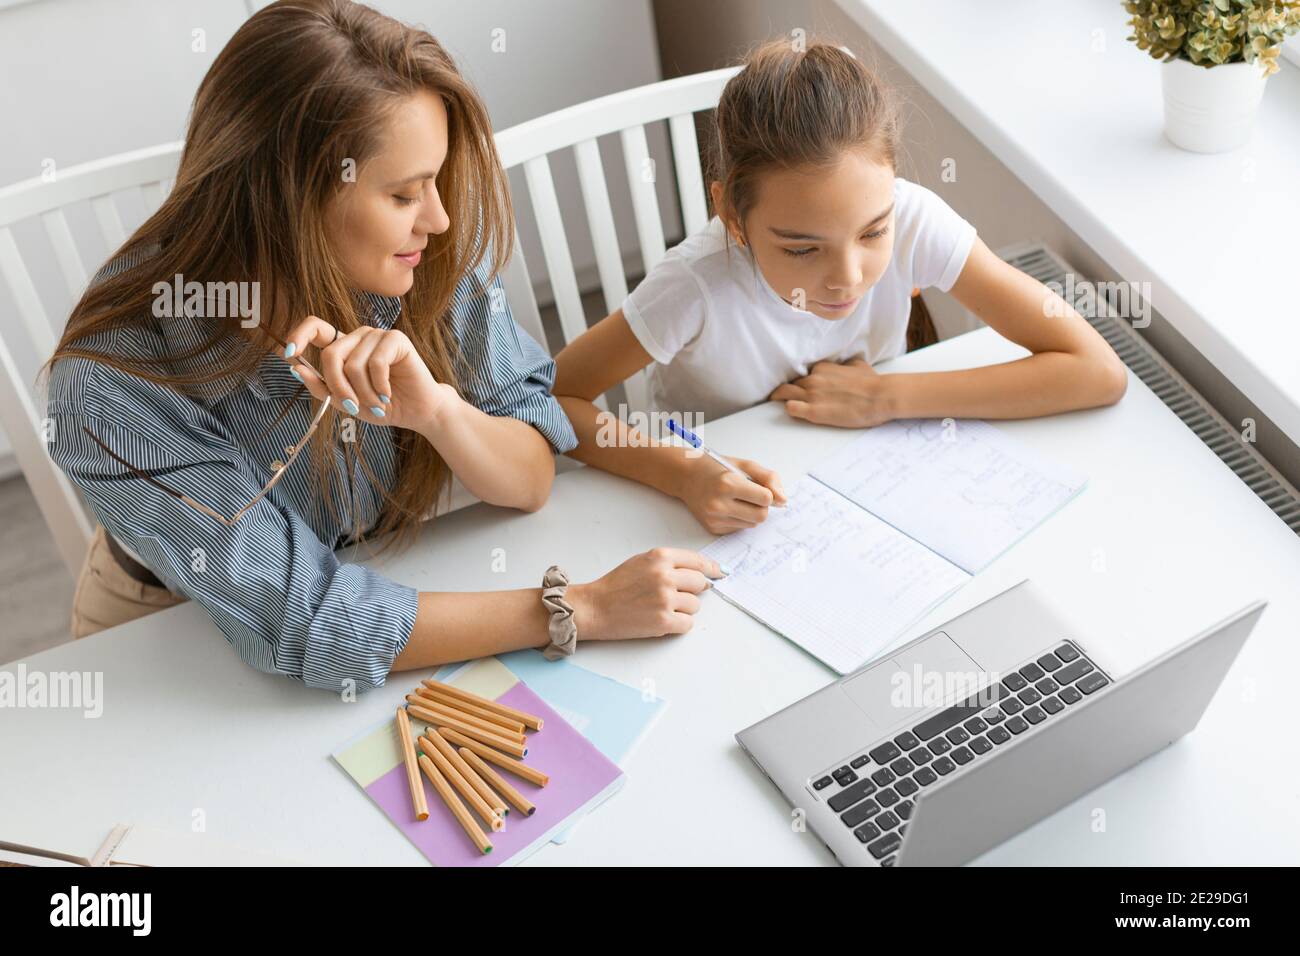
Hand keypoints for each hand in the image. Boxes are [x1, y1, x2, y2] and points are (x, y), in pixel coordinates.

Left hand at [280, 316, 457, 434]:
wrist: (417, 412)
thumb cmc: (382, 406)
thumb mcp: (345, 402)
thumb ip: (321, 387)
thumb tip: (295, 368)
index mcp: (344, 347)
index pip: (315, 328)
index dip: (298, 336)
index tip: (288, 354)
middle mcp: (358, 337)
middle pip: (330, 354)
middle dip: (338, 387)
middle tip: (353, 407)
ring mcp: (377, 335)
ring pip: (353, 364)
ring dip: (363, 393)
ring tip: (377, 403)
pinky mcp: (396, 339)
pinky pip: (375, 363)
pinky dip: (379, 386)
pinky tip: (387, 394)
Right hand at [568, 547, 724, 640]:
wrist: (595, 607)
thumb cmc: (616, 585)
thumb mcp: (642, 562)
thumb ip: (668, 564)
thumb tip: (700, 572)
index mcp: (660, 557)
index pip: (697, 560)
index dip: (711, 568)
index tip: (719, 573)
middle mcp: (665, 575)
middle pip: (700, 583)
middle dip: (693, 590)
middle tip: (676, 596)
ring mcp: (666, 598)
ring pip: (695, 605)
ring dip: (683, 609)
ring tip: (660, 608)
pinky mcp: (664, 621)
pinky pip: (688, 623)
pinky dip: (679, 624)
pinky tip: (662, 620)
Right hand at [674, 454, 786, 534]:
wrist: (687, 477)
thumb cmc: (717, 469)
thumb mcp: (745, 465)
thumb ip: (769, 479)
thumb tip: (783, 500)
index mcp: (728, 484)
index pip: (766, 498)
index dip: (767, 493)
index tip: (758, 487)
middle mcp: (719, 504)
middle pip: (761, 516)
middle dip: (762, 506)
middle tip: (751, 496)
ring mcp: (714, 518)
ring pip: (752, 524)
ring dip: (751, 513)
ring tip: (738, 500)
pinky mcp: (713, 528)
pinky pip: (740, 528)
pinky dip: (740, 519)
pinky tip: (729, 507)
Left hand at [769, 357, 895, 426]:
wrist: (880, 396)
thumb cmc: (872, 383)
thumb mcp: (859, 366)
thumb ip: (847, 365)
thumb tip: (847, 365)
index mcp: (822, 367)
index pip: (804, 374)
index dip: (803, 382)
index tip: (805, 388)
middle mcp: (814, 378)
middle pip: (793, 384)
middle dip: (792, 391)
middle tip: (790, 398)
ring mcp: (812, 395)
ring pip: (784, 393)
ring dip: (781, 398)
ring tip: (778, 403)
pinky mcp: (814, 411)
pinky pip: (790, 408)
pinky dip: (789, 409)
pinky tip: (794, 412)